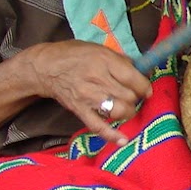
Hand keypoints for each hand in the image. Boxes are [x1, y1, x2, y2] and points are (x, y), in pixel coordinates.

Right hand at [25, 40, 152, 144]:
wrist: (45, 67)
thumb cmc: (74, 55)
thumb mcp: (100, 49)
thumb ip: (121, 61)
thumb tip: (141, 71)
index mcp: (104, 61)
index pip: (133, 78)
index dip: (144, 86)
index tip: (146, 89)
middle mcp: (97, 79)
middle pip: (129, 96)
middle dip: (136, 98)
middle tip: (133, 96)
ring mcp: (88, 97)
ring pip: (119, 111)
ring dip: (128, 112)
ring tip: (126, 108)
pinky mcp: (80, 110)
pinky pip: (98, 126)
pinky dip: (111, 135)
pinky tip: (123, 140)